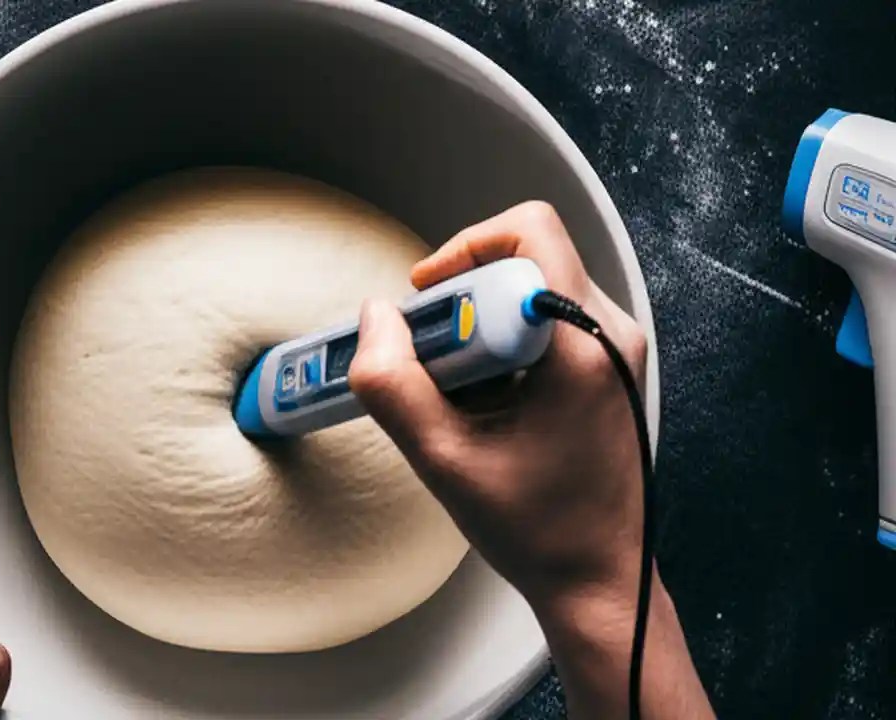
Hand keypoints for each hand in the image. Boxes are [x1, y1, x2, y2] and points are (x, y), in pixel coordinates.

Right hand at [349, 202, 712, 717]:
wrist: (599, 580)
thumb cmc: (540, 529)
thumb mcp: (445, 459)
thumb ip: (394, 384)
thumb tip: (375, 319)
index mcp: (582, 345)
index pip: (527, 234)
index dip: (461, 256)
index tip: (424, 307)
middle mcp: (610, 333)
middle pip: (524, 256)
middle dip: (463, 299)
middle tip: (434, 361)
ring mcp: (614, 349)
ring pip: (529, 288)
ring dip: (478, 327)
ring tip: (460, 392)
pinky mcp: (606, 367)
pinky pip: (541, 320)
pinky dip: (499, 347)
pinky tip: (485, 404)